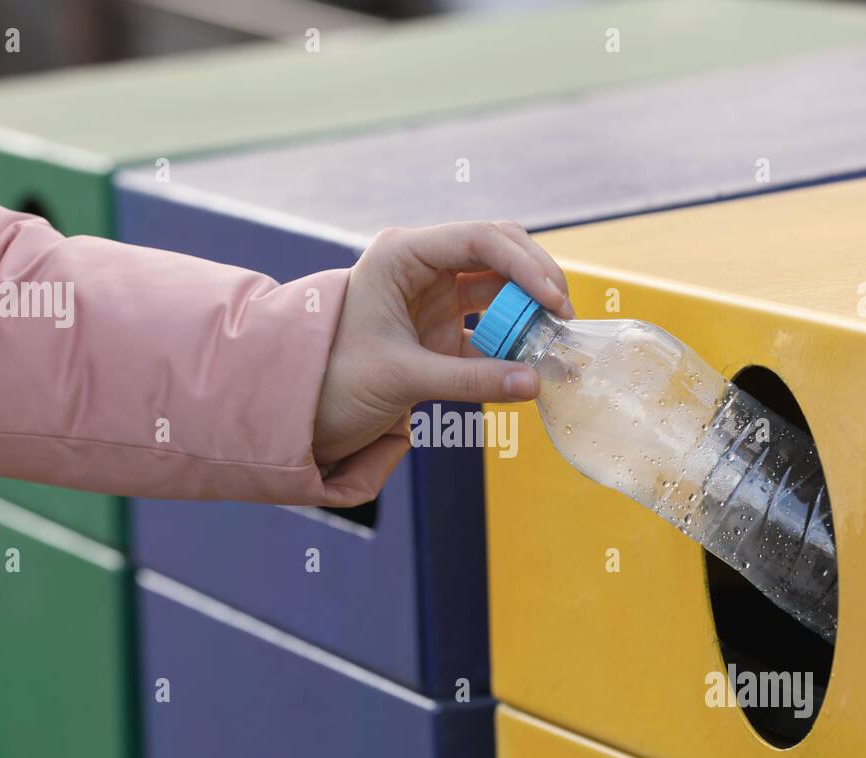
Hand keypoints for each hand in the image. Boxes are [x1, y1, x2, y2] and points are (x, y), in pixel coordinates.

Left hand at [313, 221, 572, 478]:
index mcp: (402, 255)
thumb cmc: (335, 381)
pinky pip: (489, 325)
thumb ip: (471, 381)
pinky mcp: (441, 327)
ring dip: (528, 310)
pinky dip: (512, 342)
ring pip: (499, 286)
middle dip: (535, 280)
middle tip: (563, 316)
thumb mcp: (402, 378)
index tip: (554, 299)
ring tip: (553, 339)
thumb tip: (534, 384)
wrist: (302, 409)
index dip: (524, 265)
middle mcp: (422, 265)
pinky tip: (529, 363)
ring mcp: (434, 294)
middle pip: (498, 252)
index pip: (478, 239)